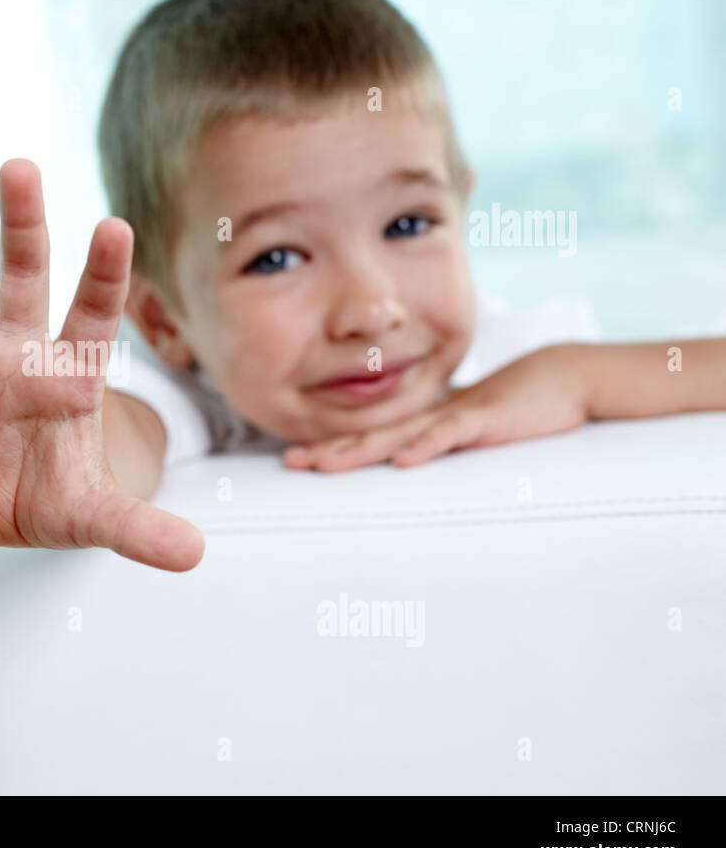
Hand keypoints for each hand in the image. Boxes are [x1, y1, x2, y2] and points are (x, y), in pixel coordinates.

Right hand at [0, 159, 203, 570]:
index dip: (102, 274)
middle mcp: (14, 355)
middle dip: (20, 226)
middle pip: (19, 278)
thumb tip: (194, 555)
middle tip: (18, 166)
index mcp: (68, 374)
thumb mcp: (96, 515)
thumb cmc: (61, 495)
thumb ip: (137, 527)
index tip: (113, 224)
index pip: (91, 314)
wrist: (11, 510)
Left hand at [283, 344, 589, 471]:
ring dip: (359, 449)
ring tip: (325, 463)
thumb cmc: (511, 408)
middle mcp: (427, 418)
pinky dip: (426, 446)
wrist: (558, 378)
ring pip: (397, 434)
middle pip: (369, 436)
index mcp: (421, 423)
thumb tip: (408, 469)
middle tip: (290, 462)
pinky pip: (450, 433)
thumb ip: (437, 448)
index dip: (331, 447)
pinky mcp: (483, 418)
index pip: (368, 437)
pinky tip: (404, 461)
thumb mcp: (466, 434)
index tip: (294, 460)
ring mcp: (452, 416)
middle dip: (327, 450)